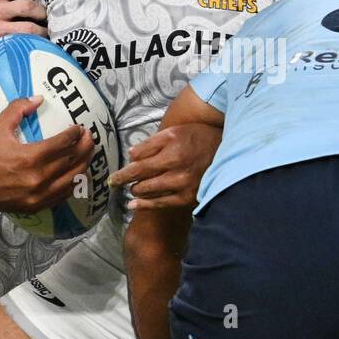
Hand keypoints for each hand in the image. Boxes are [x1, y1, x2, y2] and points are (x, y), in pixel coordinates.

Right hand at [0, 96, 93, 213]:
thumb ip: (18, 108)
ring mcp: (38, 196)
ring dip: (85, 165)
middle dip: (86, 147)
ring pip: (73, 180)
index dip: (75, 134)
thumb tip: (39, 98)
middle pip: (73, 161)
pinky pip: (63, 196)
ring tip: (88, 154)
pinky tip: (78, 174)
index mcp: (30, 157)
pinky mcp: (36, 207)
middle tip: (90, 137)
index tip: (79, 128)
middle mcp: (38, 179)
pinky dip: (74, 184)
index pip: (63, 144)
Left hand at [108, 123, 223, 210]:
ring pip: (150, 194)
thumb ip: (151, 144)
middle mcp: (176, 174)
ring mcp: (183, 188)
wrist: (226, 152)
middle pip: (142, 183)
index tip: (111, 180)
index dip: (122, 175)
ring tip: (133, 189)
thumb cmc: (198, 138)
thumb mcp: (174, 132)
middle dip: (129, 183)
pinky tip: (135, 204)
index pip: (138, 169)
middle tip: (121, 182)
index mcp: (171, 155)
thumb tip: (130, 155)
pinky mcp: (188, 198)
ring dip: (138, 192)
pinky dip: (146, 205)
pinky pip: (162, 204)